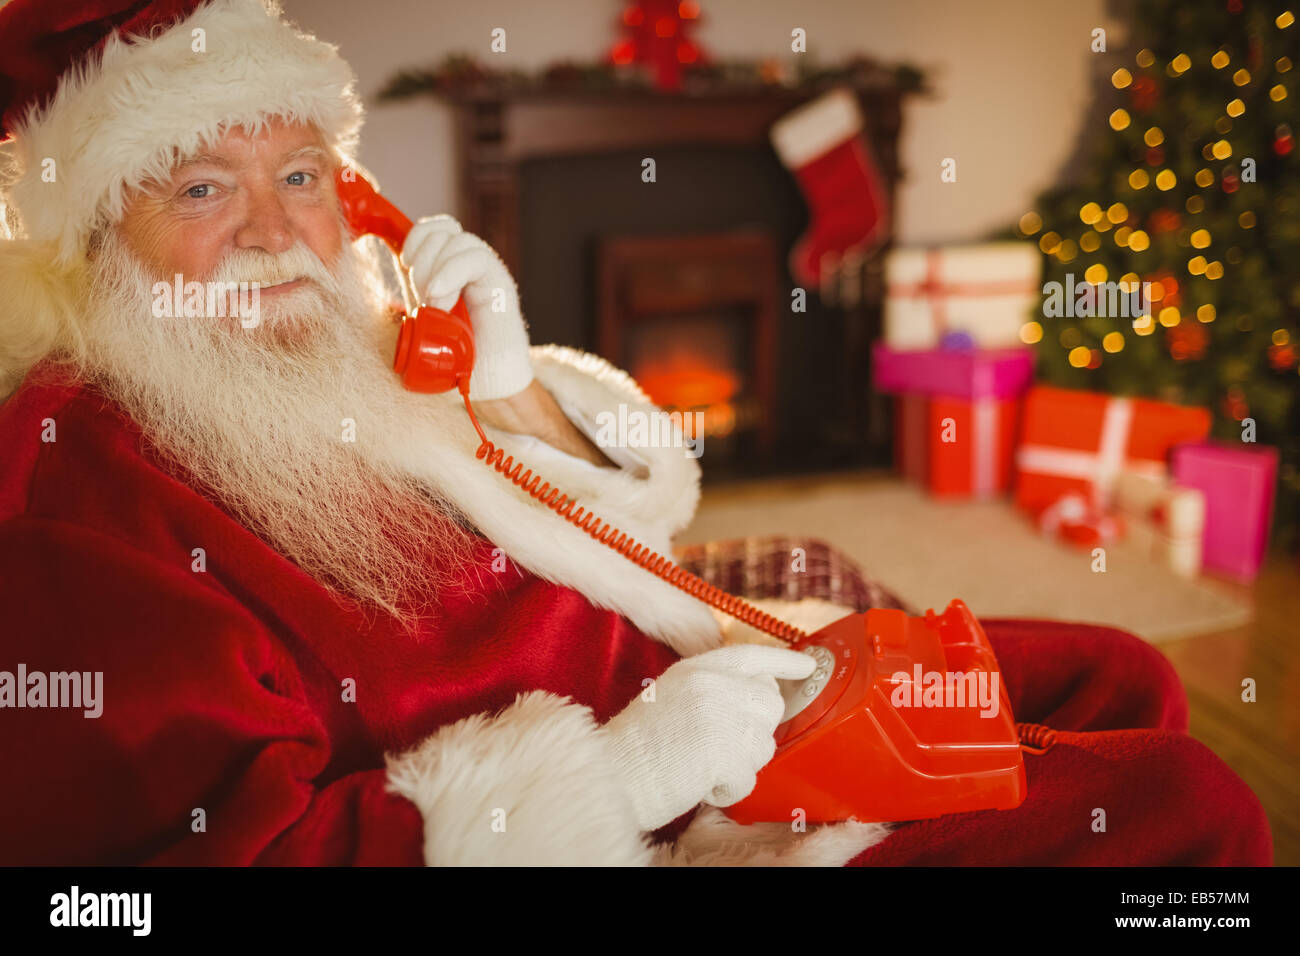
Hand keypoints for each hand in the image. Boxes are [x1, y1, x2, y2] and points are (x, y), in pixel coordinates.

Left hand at [399, 215, 533, 399]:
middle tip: (421, 295)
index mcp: (442, 273)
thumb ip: (404, 304)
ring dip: (436, 268)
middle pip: (439, 229)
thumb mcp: (418, 327)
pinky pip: (476, 257)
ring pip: (456, 238)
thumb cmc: (452, 362)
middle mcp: (463, 268)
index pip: (430, 229)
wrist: (486, 385)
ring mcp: (483, 273)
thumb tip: (376, 283)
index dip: (413, 238)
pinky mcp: (499, 283)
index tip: (403, 265)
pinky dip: (452, 272)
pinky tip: (443, 298)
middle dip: (421, 257)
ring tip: (436, 304)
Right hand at [599, 644, 815, 831]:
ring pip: (764, 745)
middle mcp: (714, 685)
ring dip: (740, 763)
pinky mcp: (724, 753)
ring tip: (701, 763)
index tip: (807, 667)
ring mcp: (721, 717)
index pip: (751, 656)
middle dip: (755, 731)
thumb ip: (713, 686)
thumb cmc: (638, 744)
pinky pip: (748, 779)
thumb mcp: (673, 693)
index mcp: (698, 668)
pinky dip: (727, 790)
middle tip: (720, 745)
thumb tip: (760, 694)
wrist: (612, 773)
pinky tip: (699, 782)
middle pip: (770, 706)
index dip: (782, 663)